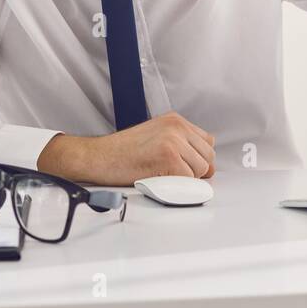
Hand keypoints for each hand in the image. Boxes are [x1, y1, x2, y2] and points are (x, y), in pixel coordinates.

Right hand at [37, 111, 215, 185]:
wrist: (99, 156)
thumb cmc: (122, 151)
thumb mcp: (156, 136)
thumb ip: (179, 143)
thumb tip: (202, 165)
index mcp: (175, 120)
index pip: (207, 142)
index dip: (200, 159)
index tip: (190, 168)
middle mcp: (177, 127)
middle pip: (207, 156)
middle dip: (196, 171)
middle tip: (175, 177)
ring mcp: (174, 141)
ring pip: (200, 170)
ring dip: (185, 179)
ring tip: (164, 177)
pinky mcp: (169, 158)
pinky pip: (187, 180)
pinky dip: (176, 186)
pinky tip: (160, 180)